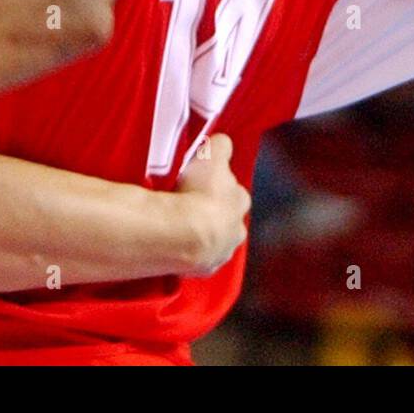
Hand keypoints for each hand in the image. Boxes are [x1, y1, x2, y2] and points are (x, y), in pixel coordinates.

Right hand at [173, 134, 250, 275]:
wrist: (181, 235)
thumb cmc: (198, 193)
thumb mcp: (211, 154)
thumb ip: (220, 146)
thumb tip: (222, 143)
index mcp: (240, 200)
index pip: (233, 189)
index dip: (217, 184)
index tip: (203, 181)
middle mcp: (235, 230)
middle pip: (225, 217)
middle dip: (211, 210)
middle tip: (189, 201)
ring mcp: (219, 252)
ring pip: (212, 240)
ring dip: (199, 232)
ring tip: (178, 222)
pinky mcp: (201, 269)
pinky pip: (195, 258)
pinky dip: (186, 250)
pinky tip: (174, 240)